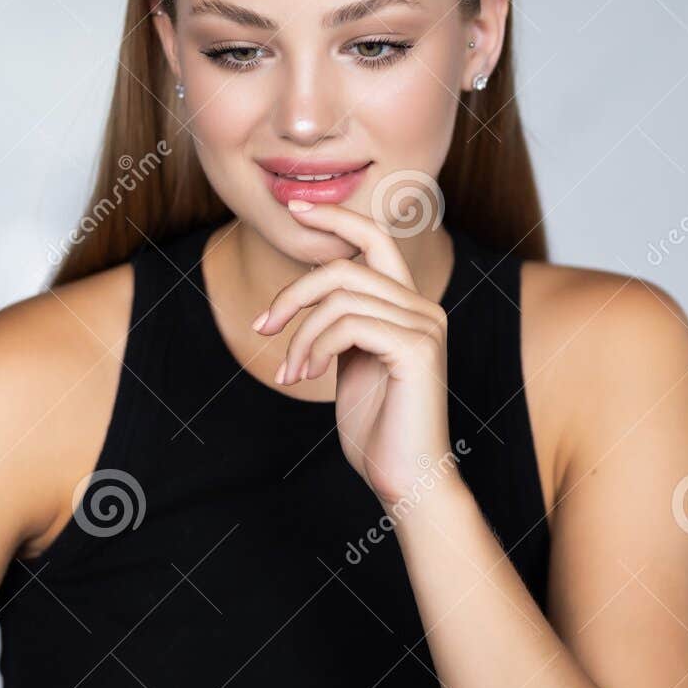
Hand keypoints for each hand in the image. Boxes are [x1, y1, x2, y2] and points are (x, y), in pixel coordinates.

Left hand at [254, 200, 455, 507]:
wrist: (404, 478)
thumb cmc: (377, 428)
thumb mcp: (349, 363)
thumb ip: (339, 324)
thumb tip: (307, 290)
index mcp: (407, 307)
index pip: (375, 239)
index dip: (336, 218)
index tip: (294, 209)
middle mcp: (422, 309)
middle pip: (344, 267)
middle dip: (292, 295)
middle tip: (263, 329)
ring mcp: (424, 326)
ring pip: (340, 297)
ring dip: (300, 335)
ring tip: (290, 372)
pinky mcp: (417, 349)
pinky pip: (349, 324)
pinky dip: (315, 347)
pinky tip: (305, 378)